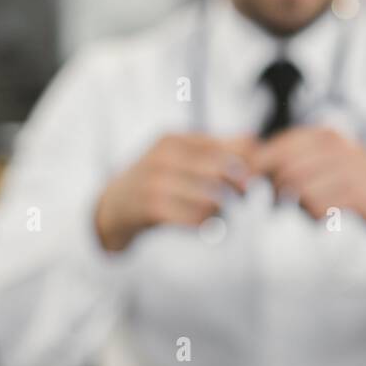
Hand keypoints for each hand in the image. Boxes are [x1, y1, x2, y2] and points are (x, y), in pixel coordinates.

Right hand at [94, 133, 254, 251]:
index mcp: (176, 139)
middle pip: (223, 171)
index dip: (249, 164)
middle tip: (243, 196)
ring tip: (220, 213)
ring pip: (211, 198)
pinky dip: (207, 224)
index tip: (252, 177)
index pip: (229, 147)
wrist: (112, 207)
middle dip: (240, 187)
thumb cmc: (156, 180)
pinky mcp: (151, 207)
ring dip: (222, 210)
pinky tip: (205, 225)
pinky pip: (195, 218)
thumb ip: (216, 148)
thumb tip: (254, 140)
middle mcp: (165, 156)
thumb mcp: (180, 157)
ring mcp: (156, 181)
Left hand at [252, 126, 365, 241]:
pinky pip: (319, 206)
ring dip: (298, 206)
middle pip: (287, 168)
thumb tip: (247, 168)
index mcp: (325, 135)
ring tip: (308, 209)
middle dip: (276, 189)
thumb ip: (291, 159)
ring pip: (301, 189)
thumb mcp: (325, 161)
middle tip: (278, 202)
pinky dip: (315, 216)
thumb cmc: (351, 182)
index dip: (258, 164)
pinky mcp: (359, 192)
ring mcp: (350, 169)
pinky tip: (324, 215)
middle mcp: (337, 147)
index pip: (280, 145)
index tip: (249, 181)